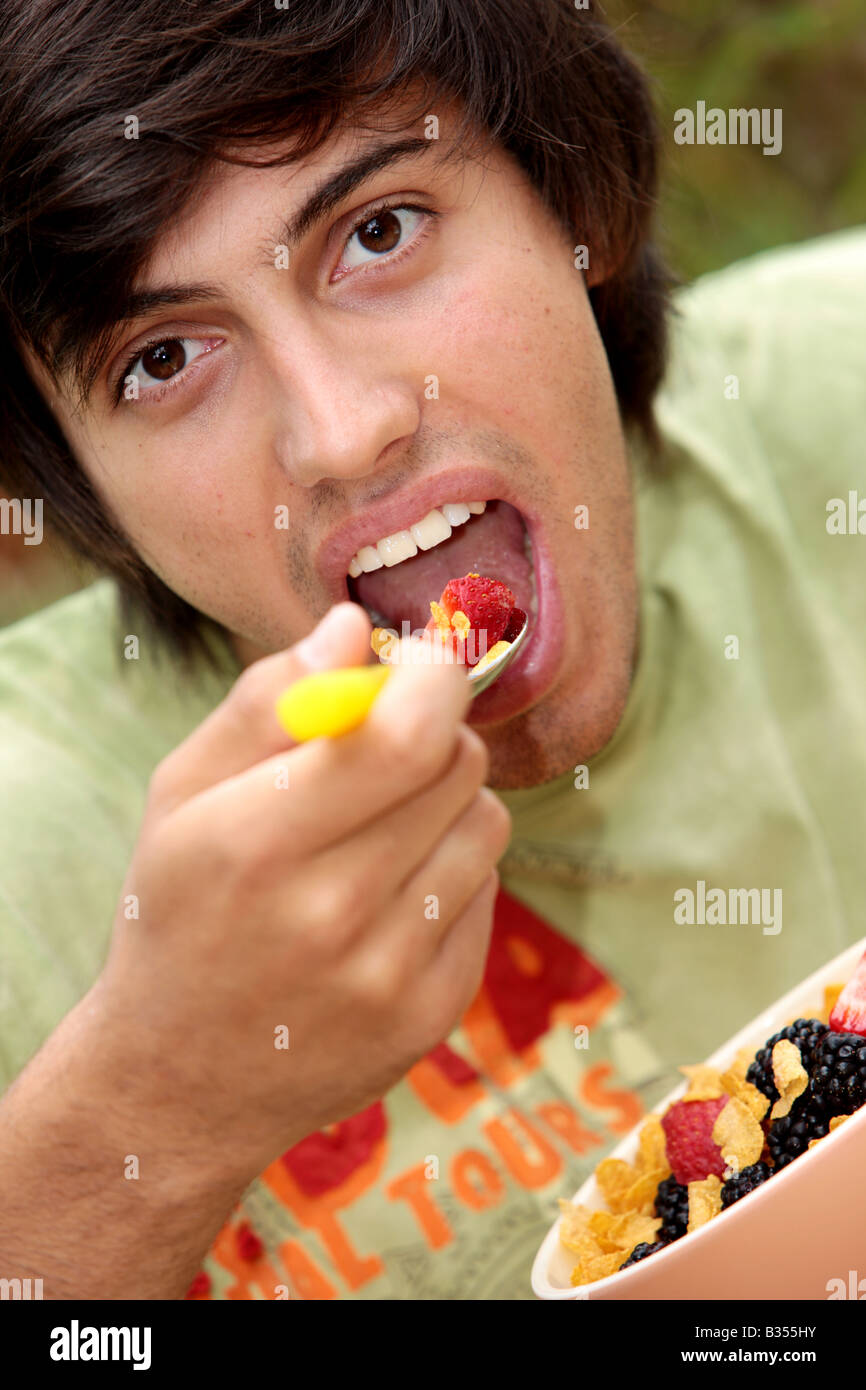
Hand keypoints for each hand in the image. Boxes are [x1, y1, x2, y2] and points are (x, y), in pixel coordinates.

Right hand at [91, 604, 511, 1183]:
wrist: (181, 1081)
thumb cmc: (180, 912)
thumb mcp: (182, 795)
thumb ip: (264, 700)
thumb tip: (354, 627)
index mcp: (257, 843)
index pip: (406, 733)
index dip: (434, 676)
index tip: (423, 659)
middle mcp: (331, 914)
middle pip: (459, 765)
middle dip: (435, 729)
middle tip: (391, 743)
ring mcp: (390, 973)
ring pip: (487, 822)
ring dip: (448, 800)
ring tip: (384, 826)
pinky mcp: (433, 1011)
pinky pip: (487, 890)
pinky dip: (451, 870)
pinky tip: (391, 895)